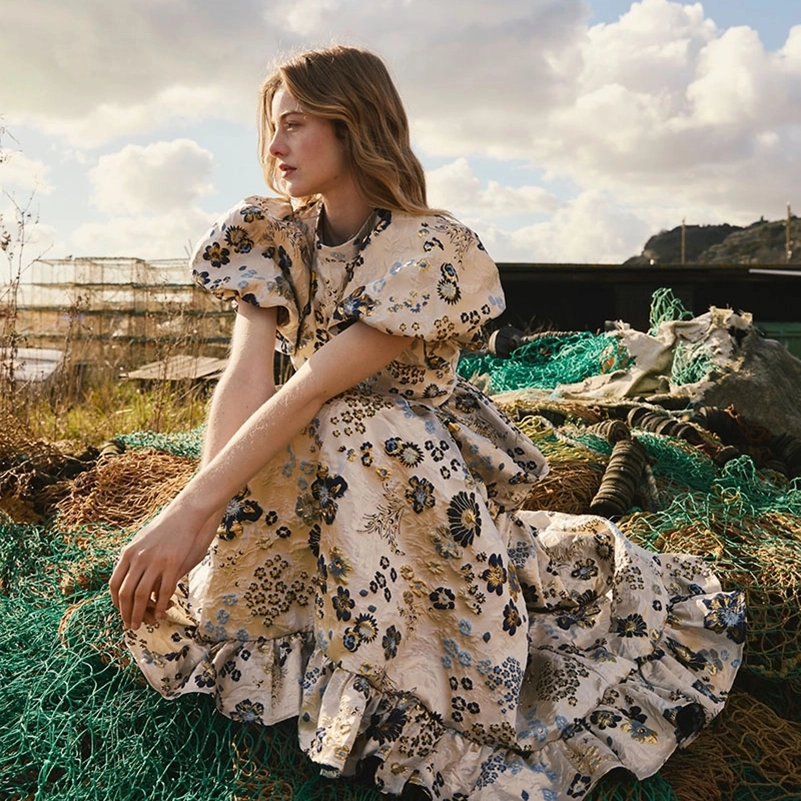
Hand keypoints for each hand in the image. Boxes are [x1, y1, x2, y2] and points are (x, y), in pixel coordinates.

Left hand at [109, 500, 219, 630]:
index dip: (116, 602)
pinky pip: (164, 591)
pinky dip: (160, 606)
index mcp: (128, 553)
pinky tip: (161, 614)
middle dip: (126, 613)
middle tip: (130, 626)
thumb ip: (134, 558)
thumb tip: (127, 575)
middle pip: (126, 593)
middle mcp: (138, 559)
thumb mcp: (142, 540)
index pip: (115, 584)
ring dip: (140, 614)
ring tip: (142, 624)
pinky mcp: (172, 564)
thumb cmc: (165, 527)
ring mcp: (155, 562)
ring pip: (142, 596)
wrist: (185, 514)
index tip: (121, 612)